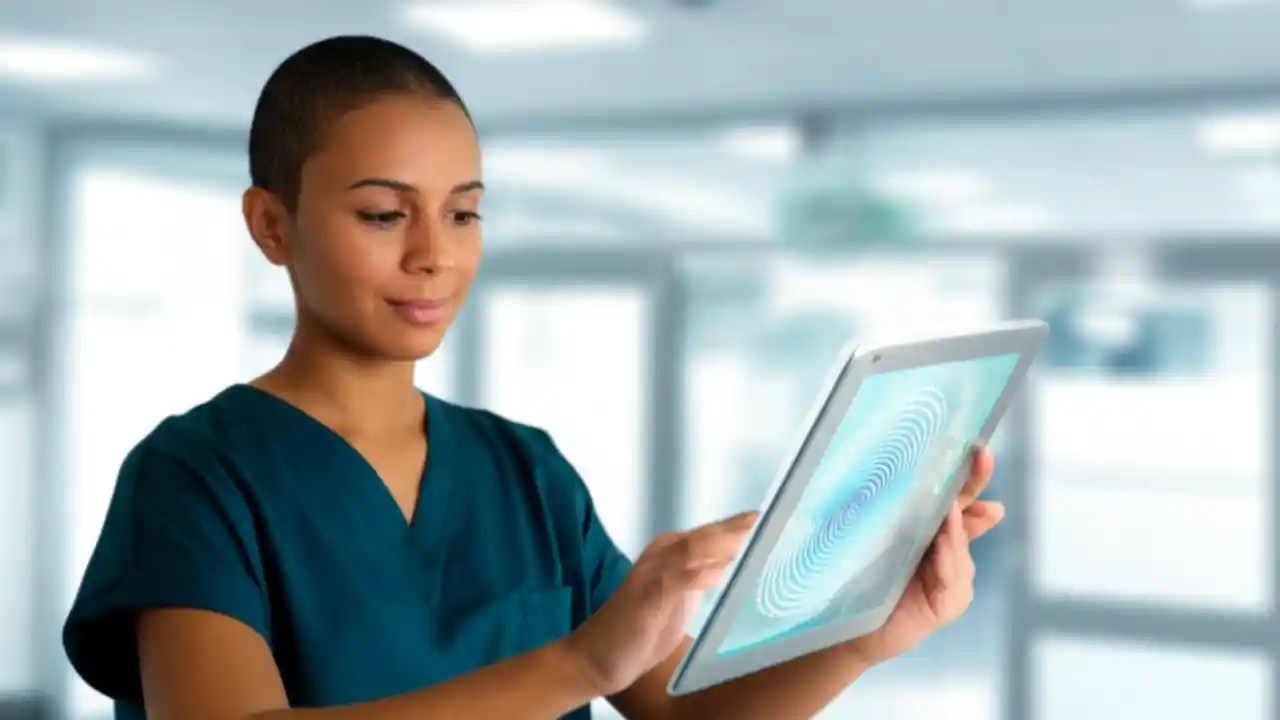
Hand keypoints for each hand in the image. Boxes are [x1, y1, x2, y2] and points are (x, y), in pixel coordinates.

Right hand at [563, 510, 758, 696]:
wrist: (596, 656)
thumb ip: (704, 580)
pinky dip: (703, 572)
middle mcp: (662, 553)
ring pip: (696, 547)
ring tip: (756, 536)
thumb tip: (739, 568)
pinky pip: (679, 577)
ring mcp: (653, 571)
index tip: (778, 520)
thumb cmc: (640, 630)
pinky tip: (723, 572)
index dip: (744, 526)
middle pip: (709, 533)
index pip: (714, 532)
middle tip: (776, 521)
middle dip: (742, 527)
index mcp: (671, 551)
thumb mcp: (681, 600)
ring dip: (727, 541)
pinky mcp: (648, 593)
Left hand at [841, 446, 1002, 665]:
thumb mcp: (875, 535)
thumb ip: (894, 512)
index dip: (970, 475)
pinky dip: (948, 558)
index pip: (956, 498)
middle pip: (968, 514)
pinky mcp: (951, 601)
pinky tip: (941, 542)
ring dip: (954, 526)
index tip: (979, 450)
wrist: (849, 626)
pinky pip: (954, 576)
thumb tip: (894, 477)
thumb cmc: (859, 576)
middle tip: (982, 458)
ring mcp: (955, 577)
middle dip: (974, 486)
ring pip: (960, 544)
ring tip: (949, 506)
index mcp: (933, 529)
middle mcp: (949, 550)